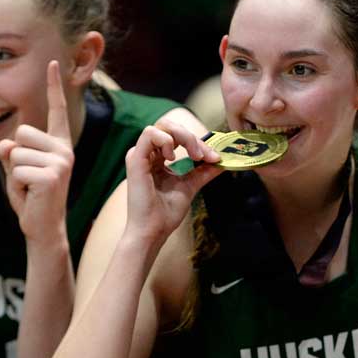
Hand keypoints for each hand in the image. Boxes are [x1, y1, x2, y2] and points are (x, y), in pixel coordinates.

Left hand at [0, 61, 74, 244]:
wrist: (42, 227)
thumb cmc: (30, 197)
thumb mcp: (16, 168)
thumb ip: (10, 150)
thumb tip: (6, 144)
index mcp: (58, 144)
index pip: (56, 110)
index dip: (53, 86)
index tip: (53, 62)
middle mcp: (64, 149)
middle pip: (21, 132)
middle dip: (14, 156)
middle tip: (28, 178)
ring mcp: (61, 161)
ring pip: (16, 152)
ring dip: (14, 173)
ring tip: (29, 187)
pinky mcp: (52, 175)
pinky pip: (17, 169)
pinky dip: (16, 185)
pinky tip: (31, 195)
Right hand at [123, 120, 223, 246]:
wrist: (154, 230)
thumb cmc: (166, 212)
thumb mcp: (190, 186)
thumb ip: (203, 172)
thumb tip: (222, 161)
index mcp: (158, 159)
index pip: (179, 137)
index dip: (199, 143)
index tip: (215, 157)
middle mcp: (148, 154)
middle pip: (170, 127)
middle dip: (192, 137)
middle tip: (202, 155)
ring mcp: (140, 155)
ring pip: (162, 126)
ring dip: (183, 137)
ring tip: (192, 156)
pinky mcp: (135, 159)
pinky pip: (149, 134)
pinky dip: (166, 140)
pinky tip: (172, 157)